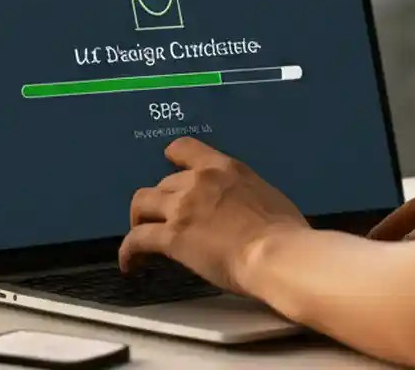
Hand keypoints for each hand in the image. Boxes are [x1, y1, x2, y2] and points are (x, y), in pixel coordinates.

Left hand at [119, 137, 307, 293]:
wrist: (276, 253)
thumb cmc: (285, 231)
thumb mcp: (267, 196)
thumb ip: (245, 196)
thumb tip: (246, 211)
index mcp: (225, 168)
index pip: (184, 148)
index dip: (172, 161)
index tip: (171, 173)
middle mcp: (198, 181)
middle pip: (162, 183)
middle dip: (162, 202)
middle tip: (167, 221)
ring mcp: (182, 208)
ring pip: (141, 204)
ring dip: (139, 219)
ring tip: (142, 237)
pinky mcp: (172, 236)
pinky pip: (137, 240)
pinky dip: (129, 252)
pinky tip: (131, 265)